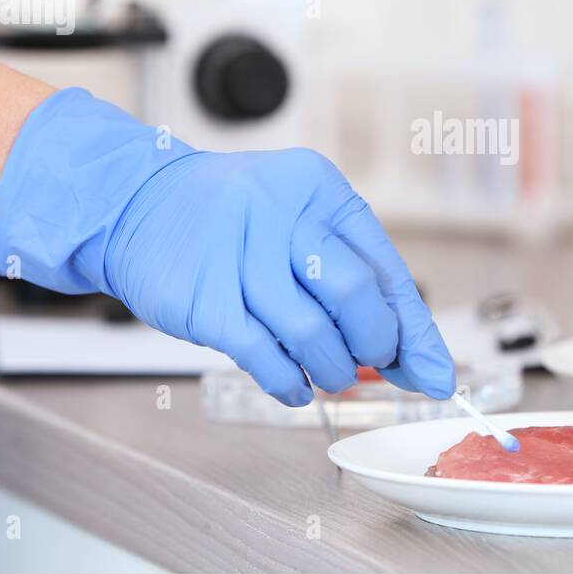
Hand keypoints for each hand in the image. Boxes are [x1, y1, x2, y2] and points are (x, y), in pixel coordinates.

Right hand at [0, 88, 454, 404]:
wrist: (135, 206)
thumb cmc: (231, 222)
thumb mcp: (298, 225)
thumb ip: (354, 281)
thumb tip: (415, 356)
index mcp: (316, 188)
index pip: (384, 266)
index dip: (414, 327)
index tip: (437, 372)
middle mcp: (279, 214)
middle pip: (356, 295)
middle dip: (376, 344)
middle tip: (372, 362)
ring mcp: (238, 257)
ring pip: (313, 334)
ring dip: (333, 368)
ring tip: (329, 372)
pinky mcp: (204, 301)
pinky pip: (264, 357)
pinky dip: (289, 382)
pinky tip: (295, 385)